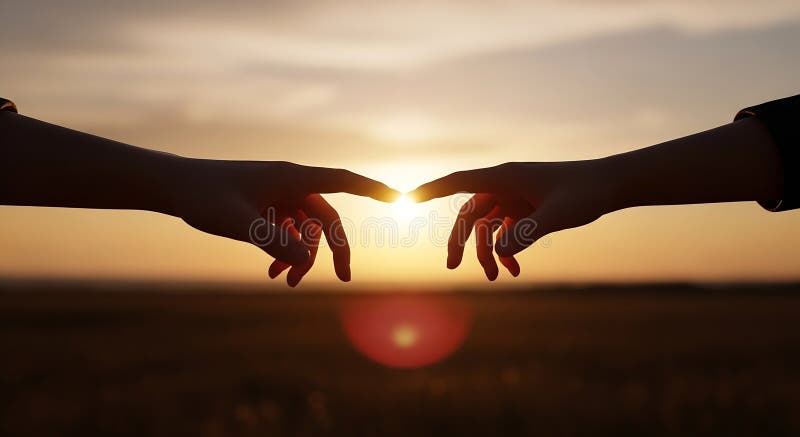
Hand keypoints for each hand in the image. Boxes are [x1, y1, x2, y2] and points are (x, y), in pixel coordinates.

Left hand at [172, 159, 399, 285]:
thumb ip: (271, 240)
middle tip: (341, 279)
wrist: (174, 187)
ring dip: (303, 256)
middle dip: (333, 250)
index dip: (373, 189)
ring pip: (307, 230)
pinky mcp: (267, 207)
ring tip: (285, 283)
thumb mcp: (236, 222)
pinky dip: (286, 252)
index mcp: (291, 177)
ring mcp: (279, 196)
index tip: (400, 198)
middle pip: (327, 218)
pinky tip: (273, 273)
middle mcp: (290, 184)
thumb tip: (306, 260)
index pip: (343, 180)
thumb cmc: (202, 196)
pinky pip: (288, 232)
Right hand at [408, 161, 613, 279]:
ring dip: (488, 252)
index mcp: (505, 176)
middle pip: (470, 214)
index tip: (407, 198)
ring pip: (487, 227)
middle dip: (461, 242)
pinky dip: (507, 251)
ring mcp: (515, 198)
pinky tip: (515, 270)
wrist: (612, 185)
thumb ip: (528, 234)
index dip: (431, 190)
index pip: (459, 182)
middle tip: (453, 267)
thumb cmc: (586, 192)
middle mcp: (505, 185)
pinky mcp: (526, 209)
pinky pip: (506, 232)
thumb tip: (498, 254)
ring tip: (497, 278)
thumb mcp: (558, 215)